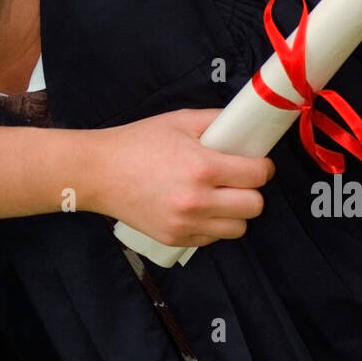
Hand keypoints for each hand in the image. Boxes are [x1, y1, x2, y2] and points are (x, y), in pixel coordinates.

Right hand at [83, 109, 274, 247]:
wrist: (99, 172)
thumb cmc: (137, 143)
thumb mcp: (179, 121)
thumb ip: (216, 122)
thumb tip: (245, 124)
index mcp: (201, 167)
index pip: (257, 175)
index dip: (262, 167)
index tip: (257, 164)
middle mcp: (196, 200)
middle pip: (255, 206)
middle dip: (251, 191)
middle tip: (238, 180)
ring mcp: (185, 223)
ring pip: (239, 228)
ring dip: (235, 212)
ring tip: (221, 197)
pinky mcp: (175, 239)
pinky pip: (213, 239)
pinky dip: (213, 225)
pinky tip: (199, 208)